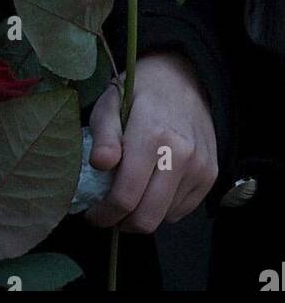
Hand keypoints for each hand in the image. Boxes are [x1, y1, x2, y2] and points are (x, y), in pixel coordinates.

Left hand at [84, 50, 217, 232]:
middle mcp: (181, 154)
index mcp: (152, 135)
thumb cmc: (139, 92)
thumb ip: (104, 135)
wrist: (181, 78)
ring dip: (143, 214)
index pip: (127, 195)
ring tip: (129, 194)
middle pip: (148, 217)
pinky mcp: (210, 175)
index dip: (105, 214)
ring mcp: (200, 167)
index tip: (93, 214)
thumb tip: (100, 164)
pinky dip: (163, 208)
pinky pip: (182, 210)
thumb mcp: (111, 103)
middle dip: (122, 223)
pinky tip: (151, 186)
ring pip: (165, 217)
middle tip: (108, 214)